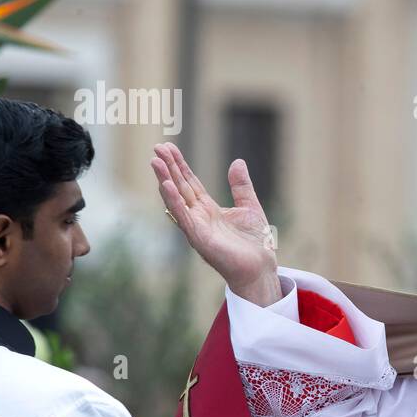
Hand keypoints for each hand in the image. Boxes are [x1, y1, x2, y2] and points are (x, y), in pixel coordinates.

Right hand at [151, 143, 280, 305]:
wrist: (261, 269)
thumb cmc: (255, 243)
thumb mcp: (250, 207)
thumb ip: (241, 186)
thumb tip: (237, 161)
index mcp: (208, 209)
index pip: (190, 182)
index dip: (180, 164)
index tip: (168, 146)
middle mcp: (198, 217)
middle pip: (180, 187)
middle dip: (168, 167)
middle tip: (157, 146)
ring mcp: (196, 228)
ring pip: (177, 200)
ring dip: (165, 180)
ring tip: (155, 161)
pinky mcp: (199, 239)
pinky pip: (183, 217)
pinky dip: (174, 201)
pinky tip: (165, 185)